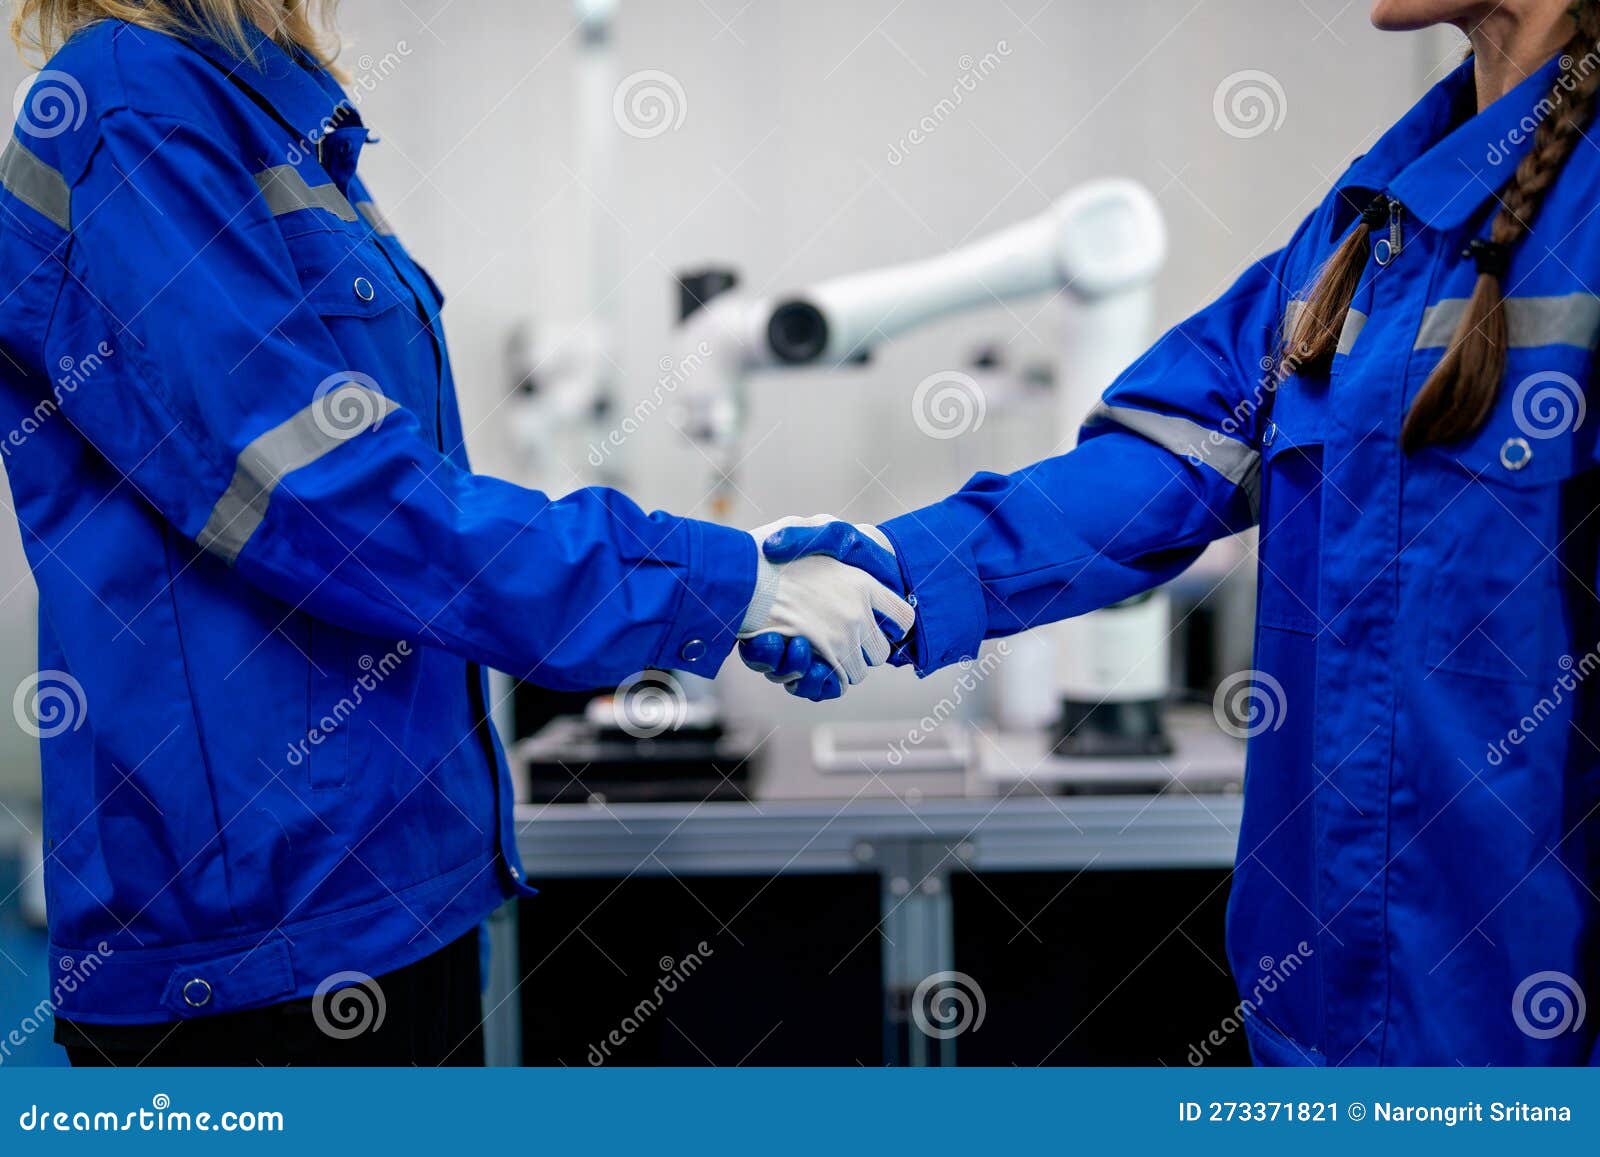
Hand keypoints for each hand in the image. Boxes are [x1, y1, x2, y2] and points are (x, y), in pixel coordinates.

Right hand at [738, 515, 914, 699]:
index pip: (902, 616)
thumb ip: (833, 538)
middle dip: (864, 651)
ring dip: (844, 667)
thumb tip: (849, 543)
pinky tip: (813, 667)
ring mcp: (843, 636)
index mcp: (862, 582)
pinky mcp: (822, 656)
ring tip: (823, 655)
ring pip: (860, 670)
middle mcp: (859, 610)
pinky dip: (826, 680)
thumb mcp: (808, 530)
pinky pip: (838, 681)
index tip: (879, 627)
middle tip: (842, 643)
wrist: (739, 576)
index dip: (892, 625)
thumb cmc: (767, 551)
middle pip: (880, 650)